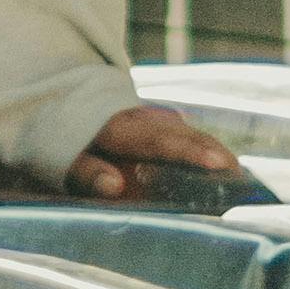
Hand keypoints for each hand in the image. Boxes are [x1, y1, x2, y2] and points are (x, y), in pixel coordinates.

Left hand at [50, 103, 238, 201]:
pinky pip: (180, 134)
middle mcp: (137, 118)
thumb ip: (84, 170)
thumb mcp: (56, 155)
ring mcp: (145, 118)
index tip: (217, 164)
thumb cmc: (53, 137)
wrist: (49, 101)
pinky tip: (221, 167)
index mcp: (115, 125)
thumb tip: (115, 186)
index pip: (157, 140)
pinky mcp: (150, 123)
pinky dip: (201, 148)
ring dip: (211, 151)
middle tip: (240, 178)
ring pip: (184, 132)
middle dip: (211, 153)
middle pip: (180, 134)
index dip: (188, 152)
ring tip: (238, 176)